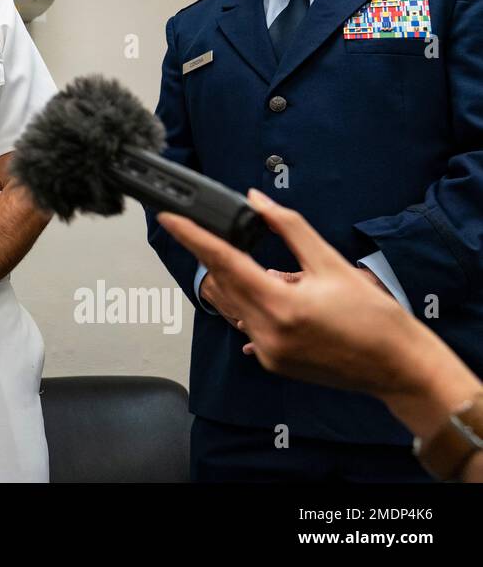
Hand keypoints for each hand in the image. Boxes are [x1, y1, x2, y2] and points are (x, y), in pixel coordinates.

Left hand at [157, 190, 425, 399]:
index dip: (193, 236)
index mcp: (280, 305)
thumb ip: (288, 228)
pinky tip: (293, 307)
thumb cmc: (373, 316)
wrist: (397, 366)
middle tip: (251, 247)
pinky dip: (259, 307)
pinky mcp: (270, 362)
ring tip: (296, 287)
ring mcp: (267, 352)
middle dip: (229, 259)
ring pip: (236, 304)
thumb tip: (256, 200)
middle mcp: (267, 332)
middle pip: (226, 282)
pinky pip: (249, 324)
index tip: (169, 219)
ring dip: (249, 285)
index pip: (223, 261)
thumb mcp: (331, 262)